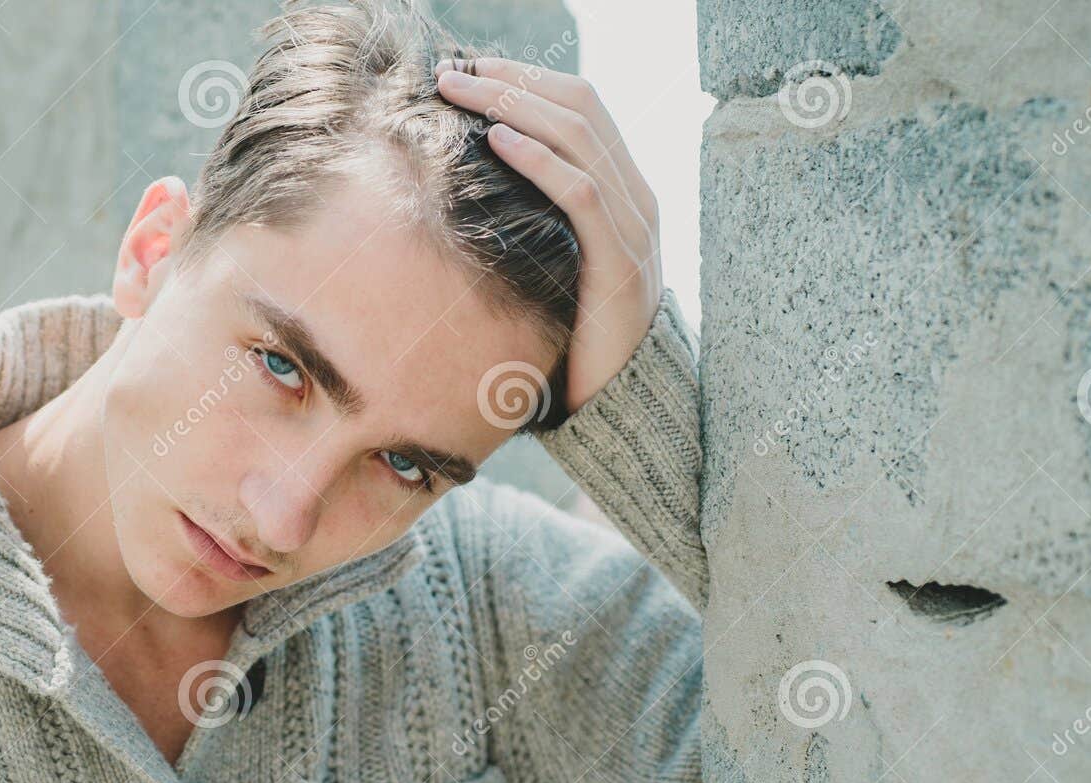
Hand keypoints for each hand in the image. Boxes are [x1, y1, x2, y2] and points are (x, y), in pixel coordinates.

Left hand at [435, 57, 662, 414]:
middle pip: (580, 108)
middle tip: (452, 71)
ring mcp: (634, 228)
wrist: (625, 406)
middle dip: (513, 79)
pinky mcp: (619, 265)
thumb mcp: (557, 268)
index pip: (581, 108)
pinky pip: (583, 195)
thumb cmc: (577, 341)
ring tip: (462, 91)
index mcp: (625, 193)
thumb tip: (475, 196)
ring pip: (581, 137)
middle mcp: (637, 199)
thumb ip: (538, 226)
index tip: (471, 68)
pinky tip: (497, 140)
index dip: (526, 78)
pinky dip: (539, 160)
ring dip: (513, 104)